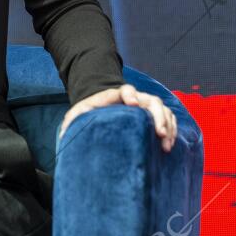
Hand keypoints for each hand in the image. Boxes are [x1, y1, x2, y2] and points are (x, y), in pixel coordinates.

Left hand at [58, 84, 177, 152]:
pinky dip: (172, 130)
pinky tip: (168, 146)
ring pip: (164, 110)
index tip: (133, 104)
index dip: (131, 94)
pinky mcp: (153, 118)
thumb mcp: (79, 115)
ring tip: (166, 144)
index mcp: (116, 95)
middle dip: (158, 116)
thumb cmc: (90, 113)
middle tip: (160, 133)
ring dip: (169, 125)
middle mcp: (136, 99)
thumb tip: (63, 135)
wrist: (102, 110)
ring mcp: (146, 107)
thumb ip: (71, 122)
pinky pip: (168, 120)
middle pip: (152, 101)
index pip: (127, 90)